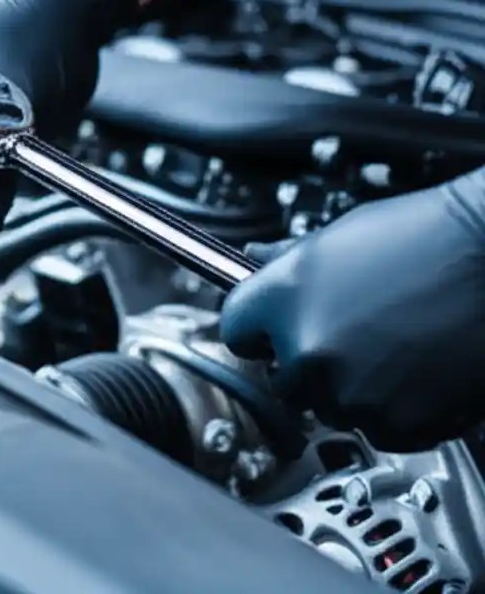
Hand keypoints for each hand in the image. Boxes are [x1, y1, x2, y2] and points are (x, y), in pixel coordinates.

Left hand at [221, 169, 484, 450]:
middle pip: (282, 378)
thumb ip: (289, 261)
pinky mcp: (396, 424)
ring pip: (330, 407)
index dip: (259, 328)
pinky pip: (378, 429)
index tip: (273, 329)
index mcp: (280, 299)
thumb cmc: (430, 237)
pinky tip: (417, 370)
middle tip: (353, 335)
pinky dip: (395, 411)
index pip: (234, 331)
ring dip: (352, 388)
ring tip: (394, 346)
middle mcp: (305, 349)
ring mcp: (349, 391)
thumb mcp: (341, 235)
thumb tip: (255, 260)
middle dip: (308, 361)